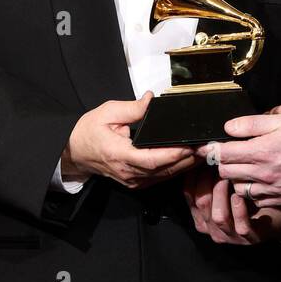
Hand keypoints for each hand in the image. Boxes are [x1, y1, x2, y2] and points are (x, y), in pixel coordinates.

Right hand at [61, 92, 196, 188]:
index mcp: (119, 154)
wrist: (74, 152)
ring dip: (185, 165)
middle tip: (206, 146)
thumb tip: (151, 100)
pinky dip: (175, 169)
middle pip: (163, 170)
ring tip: (203, 152)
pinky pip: (159, 178)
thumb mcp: (108, 112)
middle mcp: (128, 172)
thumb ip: (132, 108)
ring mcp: (132, 180)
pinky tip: (188, 160)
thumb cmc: (88, 132)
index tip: (190, 145)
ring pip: (164, 176)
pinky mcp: (135, 182)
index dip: (173, 154)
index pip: (152, 159)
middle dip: (187, 159)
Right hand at [182, 166, 280, 246]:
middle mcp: (212, 227)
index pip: (189, 194)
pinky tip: (240, 194)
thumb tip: (205, 150)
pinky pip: (240, 225)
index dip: (194, 175)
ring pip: (218, 215)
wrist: (277, 217)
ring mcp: (230, 235)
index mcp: (202, 215)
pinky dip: (239, 209)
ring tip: (228, 177)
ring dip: (222, 193)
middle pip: (201, 203)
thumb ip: (213, 176)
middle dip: (207, 180)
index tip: (202, 158)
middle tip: (216, 163)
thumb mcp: (227, 188)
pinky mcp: (248, 238)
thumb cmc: (250, 199)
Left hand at [197, 112, 280, 205]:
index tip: (207, 146)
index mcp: (262, 151)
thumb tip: (229, 127)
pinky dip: (251, 191)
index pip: (223, 154)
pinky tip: (258, 179)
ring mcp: (272, 189)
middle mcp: (264, 174)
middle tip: (226, 153)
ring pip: (238, 188)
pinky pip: (256, 199)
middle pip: (226, 172)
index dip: (212, 149)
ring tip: (242, 166)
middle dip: (222, 162)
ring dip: (235, 177)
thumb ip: (252, 123)